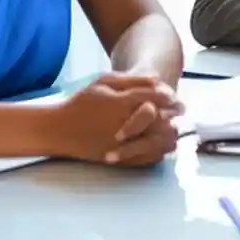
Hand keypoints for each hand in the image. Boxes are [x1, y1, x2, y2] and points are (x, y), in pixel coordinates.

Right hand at [53, 73, 181, 165]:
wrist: (59, 130)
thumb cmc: (81, 103)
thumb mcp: (103, 82)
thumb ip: (131, 81)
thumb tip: (159, 81)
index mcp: (120, 103)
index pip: (154, 98)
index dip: (168, 96)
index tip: (174, 96)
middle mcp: (123, 125)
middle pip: (161, 120)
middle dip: (173, 114)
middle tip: (181, 110)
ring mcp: (123, 144)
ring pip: (159, 140)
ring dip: (170, 132)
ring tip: (174, 125)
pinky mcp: (121, 159)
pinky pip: (149, 157)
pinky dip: (160, 148)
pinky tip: (163, 141)